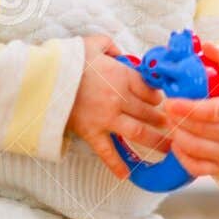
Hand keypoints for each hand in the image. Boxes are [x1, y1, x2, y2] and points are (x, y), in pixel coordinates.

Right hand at [68, 34, 169, 179]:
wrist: (44, 78)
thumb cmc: (68, 59)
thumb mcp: (92, 43)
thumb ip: (110, 45)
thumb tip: (120, 52)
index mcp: (123, 76)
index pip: (151, 90)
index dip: (160, 98)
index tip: (165, 103)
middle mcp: (120, 98)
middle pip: (149, 112)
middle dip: (164, 120)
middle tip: (174, 127)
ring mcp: (107, 117)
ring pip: (139, 133)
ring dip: (156, 142)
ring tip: (168, 149)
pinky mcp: (92, 132)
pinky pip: (108, 152)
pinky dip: (117, 165)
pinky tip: (126, 175)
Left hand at [161, 43, 218, 179]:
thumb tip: (207, 45)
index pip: (212, 112)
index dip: (188, 109)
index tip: (169, 102)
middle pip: (199, 131)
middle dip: (177, 120)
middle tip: (165, 108)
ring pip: (195, 148)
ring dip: (176, 135)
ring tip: (169, 122)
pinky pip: (196, 167)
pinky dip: (181, 156)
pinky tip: (176, 142)